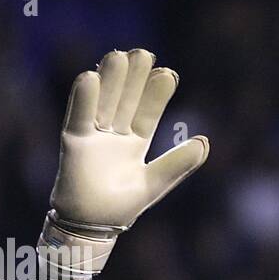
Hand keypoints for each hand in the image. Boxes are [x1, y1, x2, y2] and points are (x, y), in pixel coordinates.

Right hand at [37, 48, 209, 279]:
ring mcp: (94, 136)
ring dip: (111, 81)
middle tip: (144, 53)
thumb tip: (205, 142)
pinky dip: (84, 98)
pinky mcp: (74, 141)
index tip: (168, 73)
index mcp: (135, 143)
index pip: (148, 113)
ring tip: (119, 56)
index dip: (157, 94)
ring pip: (104, 102)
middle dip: (134, 78)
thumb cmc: (123, 206)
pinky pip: (79, 116)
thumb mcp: (156, 183)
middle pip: (126, 100)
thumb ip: (179, 164)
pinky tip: (90, 77)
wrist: (92, 226)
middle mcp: (115, 135)